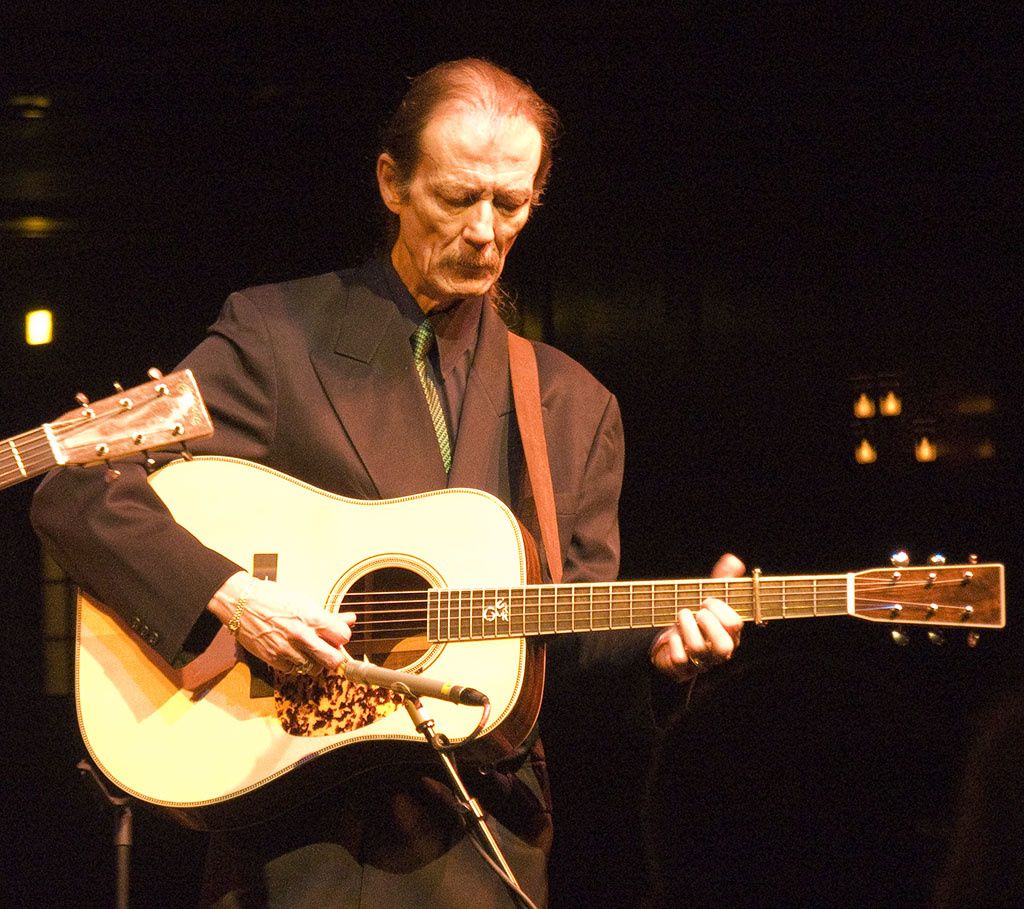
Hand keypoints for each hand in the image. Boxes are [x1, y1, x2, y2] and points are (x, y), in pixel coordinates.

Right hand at [208, 571, 354, 674]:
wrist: (241, 603)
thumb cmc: (272, 597)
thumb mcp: (304, 601)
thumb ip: (328, 615)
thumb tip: (350, 620)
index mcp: (311, 617)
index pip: (343, 636)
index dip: (342, 636)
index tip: (337, 634)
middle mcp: (300, 636)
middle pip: (334, 660)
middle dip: (334, 655)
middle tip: (329, 649)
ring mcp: (286, 649)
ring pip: (314, 668)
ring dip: (314, 661)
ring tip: (308, 649)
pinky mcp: (273, 659)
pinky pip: (294, 670)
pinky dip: (296, 664)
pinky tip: (293, 652)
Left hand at [650, 553, 744, 681]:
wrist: (672, 642)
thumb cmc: (696, 620)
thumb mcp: (708, 598)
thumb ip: (721, 580)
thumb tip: (733, 560)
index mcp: (730, 635)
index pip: (734, 625)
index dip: (720, 609)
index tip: (706, 600)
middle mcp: (718, 652)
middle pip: (724, 646)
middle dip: (708, 623)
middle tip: (697, 610)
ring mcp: (701, 662)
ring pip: (699, 649)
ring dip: (687, 626)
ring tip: (682, 615)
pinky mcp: (682, 668)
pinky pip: (680, 659)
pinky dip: (675, 642)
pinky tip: (673, 634)